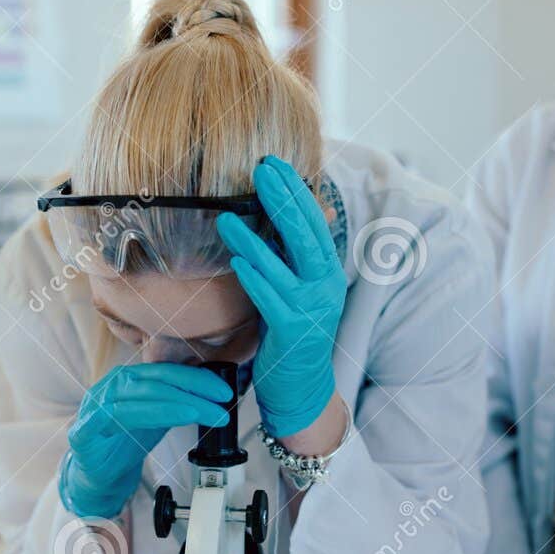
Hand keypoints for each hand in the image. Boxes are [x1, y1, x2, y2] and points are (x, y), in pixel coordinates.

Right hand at [60, 363, 231, 518]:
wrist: (96, 473)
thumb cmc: (125, 442)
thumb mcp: (158, 420)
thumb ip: (177, 405)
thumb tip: (211, 397)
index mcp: (129, 379)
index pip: (166, 372)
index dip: (197, 379)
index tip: (224, 391)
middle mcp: (111, 386)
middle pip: (154, 381)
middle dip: (191, 391)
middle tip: (220, 404)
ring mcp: (94, 407)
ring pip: (134, 398)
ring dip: (170, 404)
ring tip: (197, 412)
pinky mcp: (83, 431)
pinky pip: (107, 418)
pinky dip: (131, 415)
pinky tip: (156, 417)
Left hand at [217, 155, 343, 438]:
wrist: (302, 389)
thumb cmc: (293, 335)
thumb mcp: (296, 290)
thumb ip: (289, 256)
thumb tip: (278, 215)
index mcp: (327, 271)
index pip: (313, 222)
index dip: (295, 191)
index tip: (274, 164)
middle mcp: (325, 286)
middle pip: (305, 235)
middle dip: (283, 200)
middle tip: (261, 170)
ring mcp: (311, 309)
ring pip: (283, 266)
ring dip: (253, 240)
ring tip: (226, 216)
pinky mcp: (293, 332)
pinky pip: (271, 300)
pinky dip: (256, 279)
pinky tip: (238, 262)